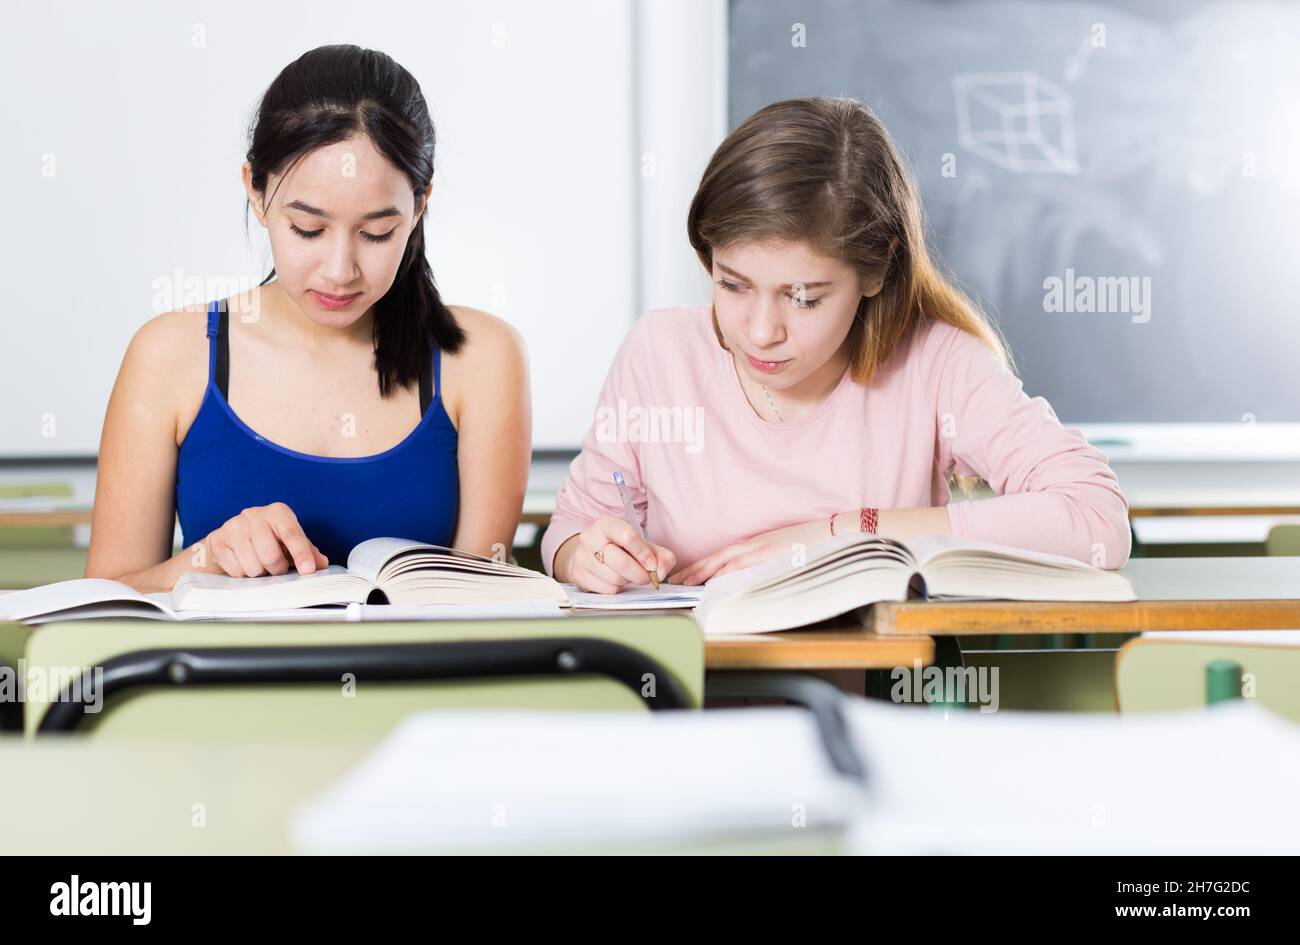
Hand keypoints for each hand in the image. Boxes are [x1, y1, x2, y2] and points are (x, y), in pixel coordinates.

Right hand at [199, 502, 329, 577]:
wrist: (233, 536)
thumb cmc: (269, 539)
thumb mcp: (290, 541)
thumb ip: (307, 551)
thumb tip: (321, 563)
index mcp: (278, 512)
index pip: (292, 534)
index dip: (302, 554)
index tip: (308, 570)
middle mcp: (255, 515)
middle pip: (271, 556)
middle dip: (277, 569)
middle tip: (277, 568)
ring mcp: (234, 526)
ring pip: (253, 566)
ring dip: (260, 572)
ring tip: (260, 563)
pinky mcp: (218, 540)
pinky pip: (236, 570)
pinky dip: (244, 573)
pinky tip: (244, 562)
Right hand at [563, 515, 677, 594]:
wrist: (589, 554)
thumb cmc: (620, 548)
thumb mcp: (642, 545)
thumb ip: (661, 555)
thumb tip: (661, 572)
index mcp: (606, 524)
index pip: (627, 536)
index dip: (643, 553)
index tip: (652, 565)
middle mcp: (590, 538)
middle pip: (621, 562)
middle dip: (639, 574)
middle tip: (645, 577)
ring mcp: (582, 557)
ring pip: (614, 578)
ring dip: (627, 581)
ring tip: (626, 574)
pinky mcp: (579, 575)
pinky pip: (606, 589)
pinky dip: (616, 588)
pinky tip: (614, 579)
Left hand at [671, 520, 825, 585]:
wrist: (830, 532)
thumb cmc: (808, 545)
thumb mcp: (779, 552)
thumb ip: (762, 562)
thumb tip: (745, 578)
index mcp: (754, 544)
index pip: (721, 556)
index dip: (701, 566)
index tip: (685, 575)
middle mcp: (753, 545)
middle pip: (715, 558)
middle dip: (693, 570)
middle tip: (674, 581)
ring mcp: (761, 550)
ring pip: (724, 562)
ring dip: (703, 574)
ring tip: (685, 585)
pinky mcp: (769, 556)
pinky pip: (742, 568)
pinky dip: (726, 576)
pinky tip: (714, 585)